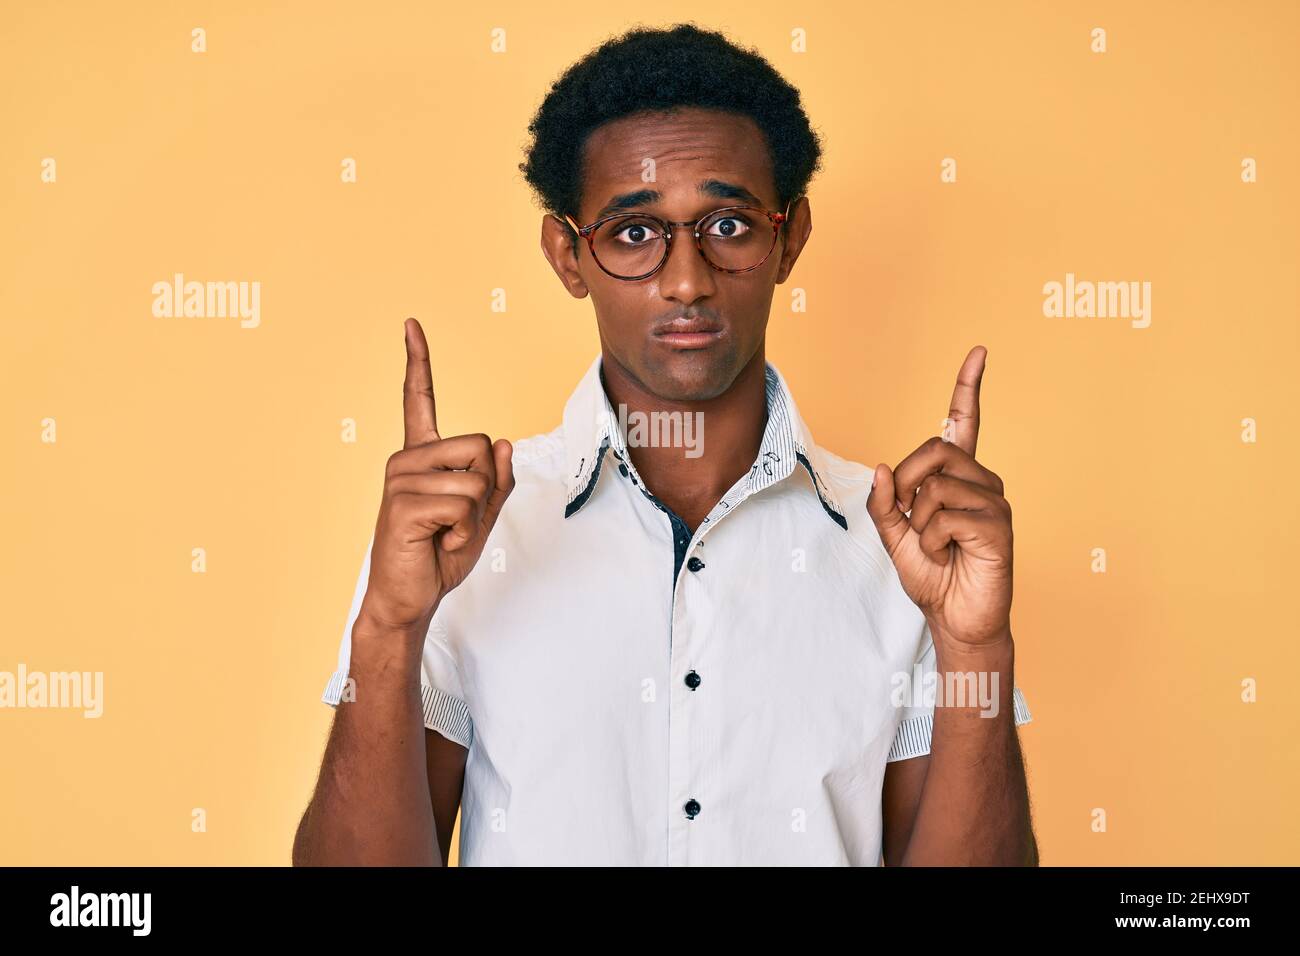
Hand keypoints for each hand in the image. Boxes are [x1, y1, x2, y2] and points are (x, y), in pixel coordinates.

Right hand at [359, 318, 514, 635]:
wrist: (410, 599)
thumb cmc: (440, 556)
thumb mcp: (481, 517)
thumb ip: (496, 482)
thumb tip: (505, 444)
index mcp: (422, 457)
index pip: (419, 400)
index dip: (418, 362)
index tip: (412, 324)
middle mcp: (407, 459)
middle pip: (482, 445)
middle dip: (487, 487)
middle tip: (457, 520)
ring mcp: (400, 478)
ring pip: (477, 477)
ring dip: (475, 514)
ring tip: (445, 533)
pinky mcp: (403, 503)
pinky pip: (464, 503)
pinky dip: (464, 529)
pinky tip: (438, 541)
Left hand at [865, 346, 1012, 648]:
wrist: (955, 619)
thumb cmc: (932, 576)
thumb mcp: (894, 536)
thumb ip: (885, 503)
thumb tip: (884, 467)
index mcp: (958, 478)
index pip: (964, 423)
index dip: (968, 387)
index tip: (978, 352)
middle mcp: (981, 482)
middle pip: (934, 450)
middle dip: (906, 484)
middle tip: (908, 517)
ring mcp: (994, 503)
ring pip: (936, 486)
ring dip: (919, 522)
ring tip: (935, 546)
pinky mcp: (998, 528)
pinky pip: (946, 516)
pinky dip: (930, 540)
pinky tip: (945, 555)